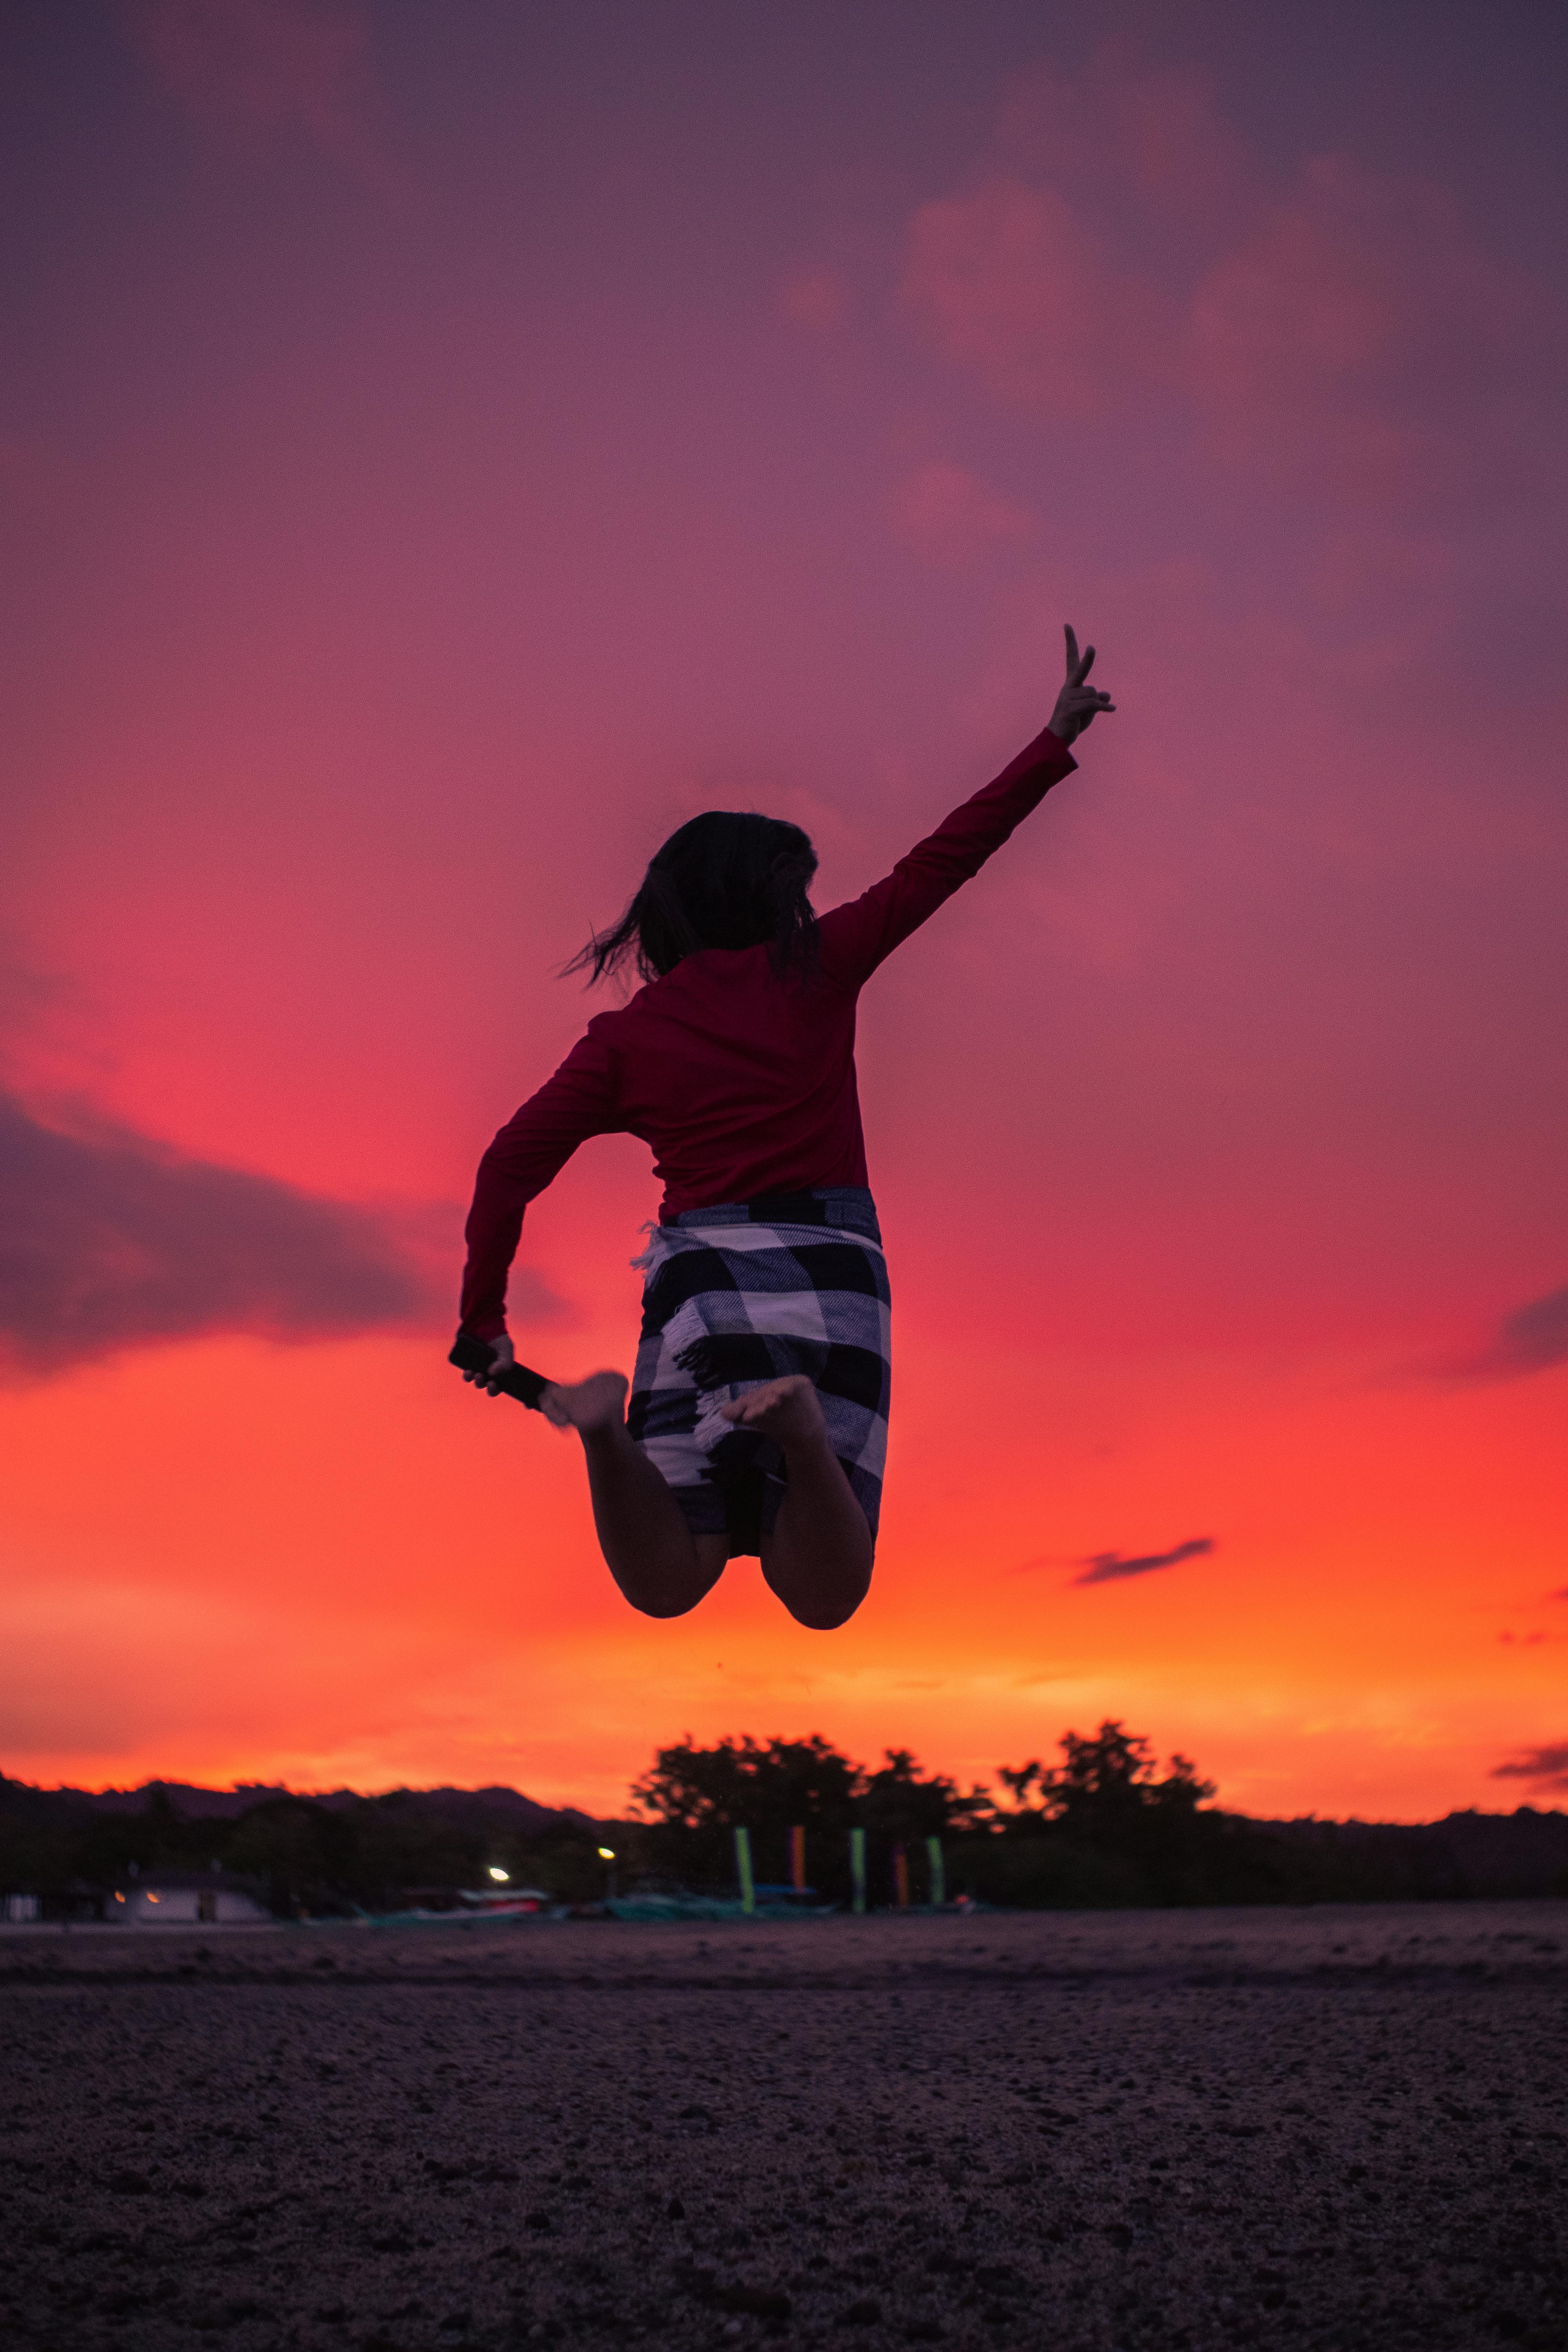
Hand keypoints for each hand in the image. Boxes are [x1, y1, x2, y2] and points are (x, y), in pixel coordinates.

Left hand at [463, 1333, 514, 1396]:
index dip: (495, 1389)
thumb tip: (492, 1374)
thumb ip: (505, 1362)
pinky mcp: (468, 1365)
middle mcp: (489, 1373)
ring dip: (477, 1381)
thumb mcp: (506, 1349)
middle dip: (486, 1386)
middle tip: (486, 1381)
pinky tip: (468, 1371)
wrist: (484, 1324)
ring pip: (476, 1381)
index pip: (499, 1386)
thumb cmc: (498, 1338)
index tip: (493, 1385)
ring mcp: (478, 1369)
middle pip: (487, 1386)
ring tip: (477, 1374)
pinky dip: (467, 1375)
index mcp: (501, 1371)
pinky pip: (467, 1374)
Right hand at [1047, 624, 1115, 745]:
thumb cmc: (1074, 722)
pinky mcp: (1070, 709)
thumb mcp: (1090, 709)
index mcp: (1071, 684)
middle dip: (1087, 659)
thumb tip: (1106, 694)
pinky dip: (1103, 707)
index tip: (1067, 625)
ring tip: (1086, 715)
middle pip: (1080, 669)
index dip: (1070, 642)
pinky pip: (1093, 704)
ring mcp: (1067, 698)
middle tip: (1092, 647)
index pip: (1071, 658)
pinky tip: (1111, 709)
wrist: (1059, 739)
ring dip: (1096, 705)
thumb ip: (1098, 699)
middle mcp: (1068, 687)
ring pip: (1093, 693)